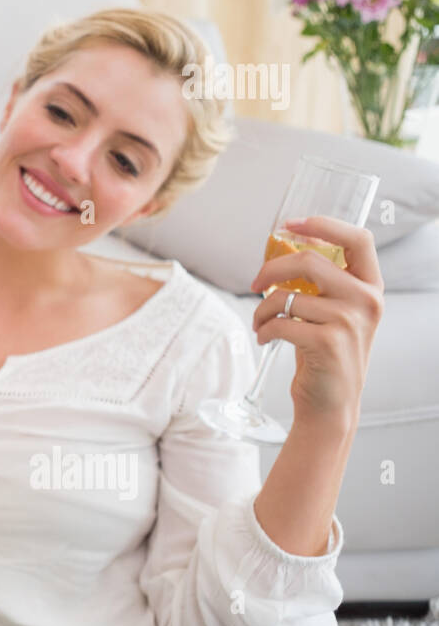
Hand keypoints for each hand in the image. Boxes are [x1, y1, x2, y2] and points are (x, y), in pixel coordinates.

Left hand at [250, 216, 383, 425]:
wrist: (331, 402)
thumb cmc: (325, 351)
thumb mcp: (334, 311)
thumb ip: (323, 281)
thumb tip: (288, 241)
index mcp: (371, 287)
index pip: (359, 239)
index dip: (324, 225)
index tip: (291, 224)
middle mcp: (367, 300)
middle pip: (309, 260)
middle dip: (270, 269)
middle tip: (254, 284)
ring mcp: (349, 321)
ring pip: (285, 296)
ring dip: (261, 310)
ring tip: (261, 323)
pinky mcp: (328, 342)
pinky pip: (279, 322)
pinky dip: (263, 329)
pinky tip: (264, 338)